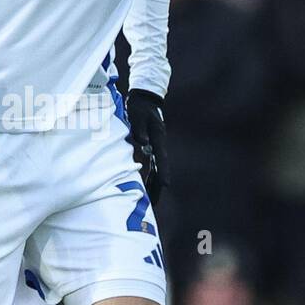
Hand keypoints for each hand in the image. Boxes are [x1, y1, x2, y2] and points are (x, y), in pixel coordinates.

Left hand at [126, 89, 168, 203]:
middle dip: (157, 187)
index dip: (163, 172)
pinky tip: (143, 188)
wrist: (144, 100)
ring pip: (154, 170)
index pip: (161, 158)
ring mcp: (153, 148)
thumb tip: (142, 142)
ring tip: (149, 203)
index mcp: (157, 138)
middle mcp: (157, 146)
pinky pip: (148, 167)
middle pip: (160, 170)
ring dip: (152, 185)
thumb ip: (139, 128)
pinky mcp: (148, 148)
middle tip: (154, 204)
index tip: (166, 185)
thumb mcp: (138, 115)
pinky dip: (147, 178)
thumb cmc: (140, 107)